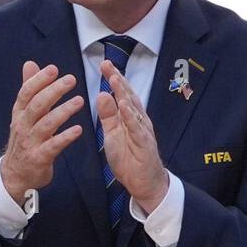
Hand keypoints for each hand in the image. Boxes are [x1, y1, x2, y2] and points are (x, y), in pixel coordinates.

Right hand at [0, 61, 84, 201]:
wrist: (15, 173)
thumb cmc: (25, 139)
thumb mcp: (24, 114)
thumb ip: (29, 89)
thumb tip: (30, 64)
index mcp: (20, 113)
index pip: (26, 93)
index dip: (39, 80)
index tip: (53, 69)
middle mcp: (23, 125)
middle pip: (37, 105)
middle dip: (53, 91)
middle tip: (71, 79)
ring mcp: (30, 142)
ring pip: (46, 124)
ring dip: (63, 111)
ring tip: (79, 101)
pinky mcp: (39, 158)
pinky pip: (53, 146)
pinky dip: (65, 137)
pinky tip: (78, 130)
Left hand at [97, 60, 167, 212]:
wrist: (143, 182)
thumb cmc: (129, 158)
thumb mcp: (112, 134)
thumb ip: (108, 115)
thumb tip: (101, 95)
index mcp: (129, 117)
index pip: (121, 94)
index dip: (114, 79)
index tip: (104, 64)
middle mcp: (138, 120)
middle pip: (128, 96)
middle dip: (118, 79)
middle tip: (108, 64)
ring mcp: (142, 131)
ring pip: (133, 109)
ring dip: (124, 94)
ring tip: (115, 80)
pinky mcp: (144, 144)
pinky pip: (137, 128)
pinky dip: (131, 117)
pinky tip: (124, 106)